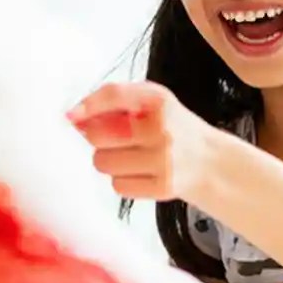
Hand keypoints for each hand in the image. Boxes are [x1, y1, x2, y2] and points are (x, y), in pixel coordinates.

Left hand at [66, 81, 218, 201]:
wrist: (211, 163)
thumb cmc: (174, 129)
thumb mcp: (153, 104)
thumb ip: (117, 103)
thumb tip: (75, 117)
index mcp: (159, 100)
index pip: (114, 95)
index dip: (87, 105)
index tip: (71, 115)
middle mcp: (162, 128)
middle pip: (98, 135)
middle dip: (98, 139)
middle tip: (115, 140)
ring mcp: (163, 159)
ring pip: (103, 162)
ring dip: (109, 161)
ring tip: (131, 156)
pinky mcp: (163, 187)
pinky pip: (118, 185)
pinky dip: (123, 180)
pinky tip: (141, 172)